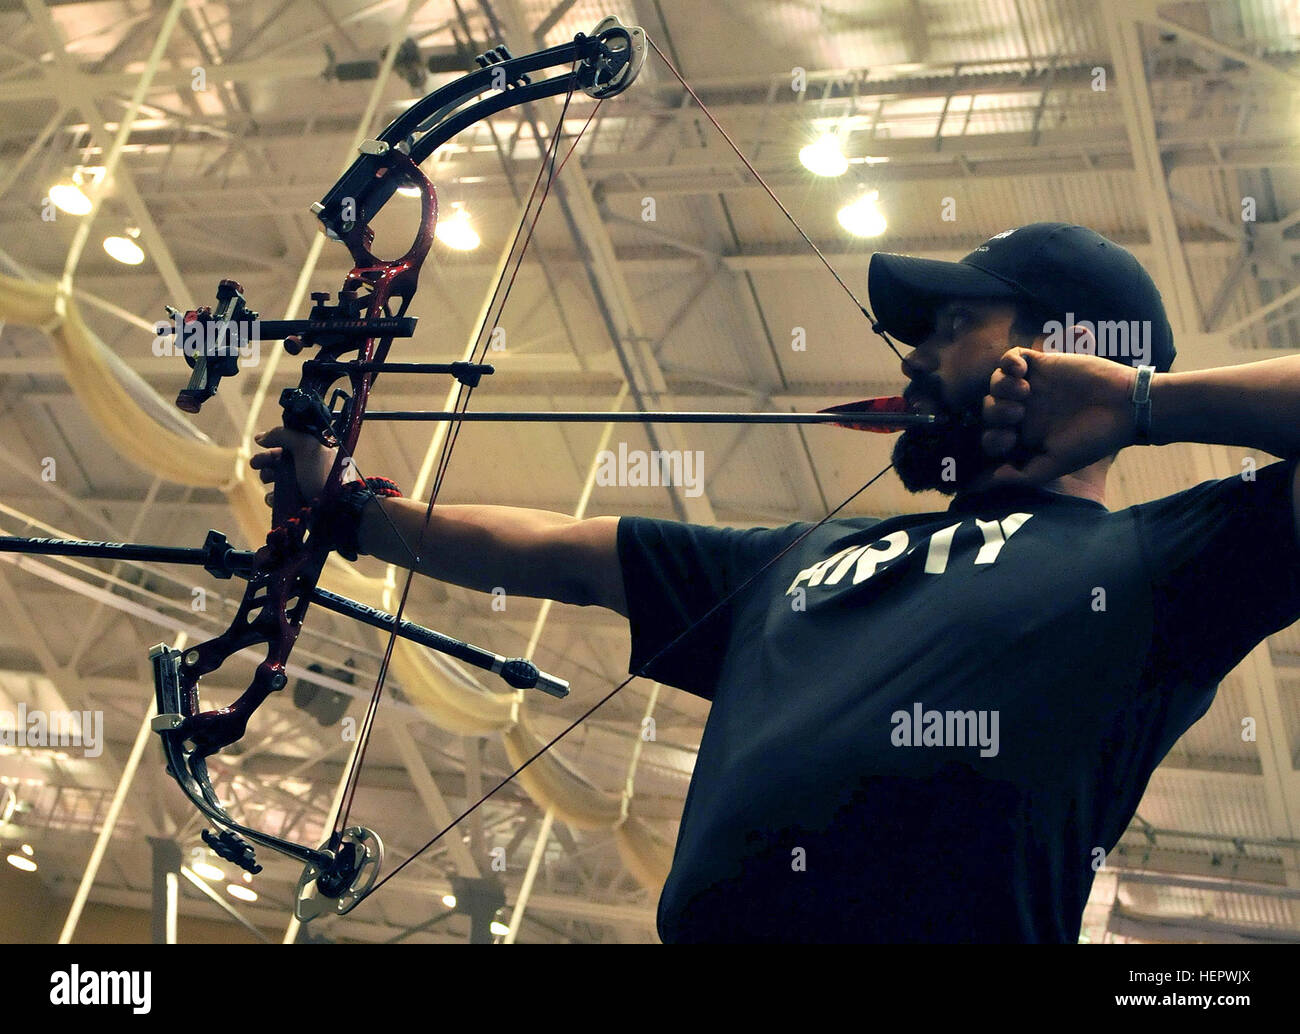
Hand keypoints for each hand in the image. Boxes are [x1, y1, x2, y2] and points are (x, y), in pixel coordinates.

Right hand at [250, 426, 338, 510]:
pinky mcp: (298, 503)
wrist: (336, 508)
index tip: (260, 443)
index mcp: (315, 451)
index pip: (289, 443)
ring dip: (267, 477)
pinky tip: (273, 497)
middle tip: (256, 463)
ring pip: (277, 479)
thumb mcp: (307, 446)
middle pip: (280, 460)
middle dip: (265, 460)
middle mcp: (309, 467)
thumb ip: (284, 435)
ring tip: (267, 479)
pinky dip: (273, 497)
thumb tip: (260, 438)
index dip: (273, 442)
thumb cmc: (323, 475)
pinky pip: (280, 498)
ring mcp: (304, 486)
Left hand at [980, 348, 1137, 485]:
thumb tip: (992, 478)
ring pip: (996, 383)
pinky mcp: (1043, 364)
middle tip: (1018, 413)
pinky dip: (1007, 362)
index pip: (993, 436)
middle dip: (995, 412)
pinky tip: (1019, 370)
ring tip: (1024, 392)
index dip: (993, 439)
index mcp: (1027, 435)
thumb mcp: (1057, 464)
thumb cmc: (1093, 440)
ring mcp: (1033, 386)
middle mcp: (1026, 410)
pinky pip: (1010, 357)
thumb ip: (1024, 476)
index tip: (1011, 438)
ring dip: (1000, 387)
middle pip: (990, 408)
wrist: (1125, 407)